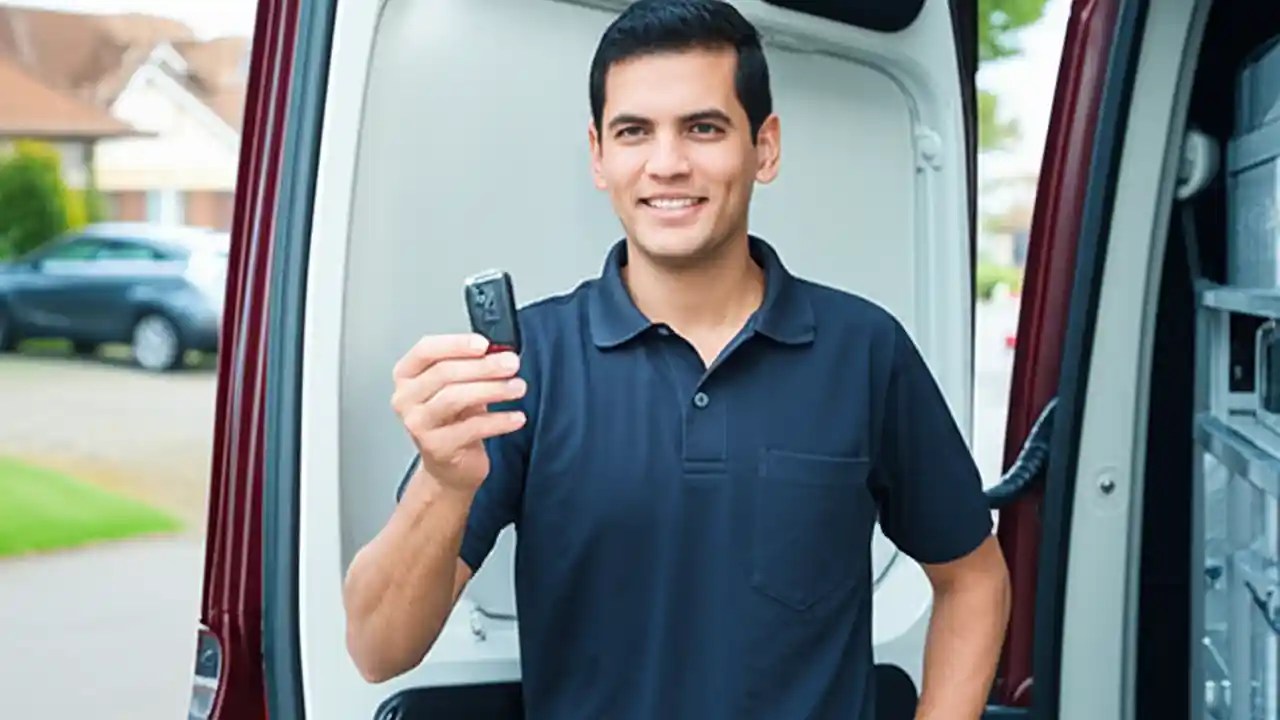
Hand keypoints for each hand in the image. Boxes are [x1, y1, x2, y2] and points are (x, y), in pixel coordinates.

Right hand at [391, 333, 526, 494]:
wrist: (449, 465)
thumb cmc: (454, 420)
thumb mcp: (458, 387)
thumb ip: (472, 367)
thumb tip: (501, 352)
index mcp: (407, 375)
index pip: (426, 350)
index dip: (456, 344)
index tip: (484, 344)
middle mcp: (405, 399)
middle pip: (444, 373)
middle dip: (484, 366)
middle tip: (512, 364)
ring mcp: (418, 424)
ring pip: (455, 398)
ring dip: (493, 389)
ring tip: (518, 387)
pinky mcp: (437, 447)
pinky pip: (472, 428)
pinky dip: (499, 420)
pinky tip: (517, 417)